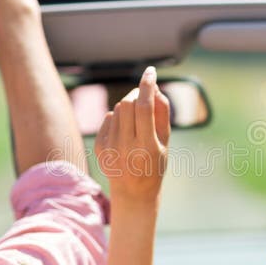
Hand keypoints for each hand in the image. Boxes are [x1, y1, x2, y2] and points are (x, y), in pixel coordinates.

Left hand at [95, 67, 170, 201]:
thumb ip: (162, 112)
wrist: (133, 193)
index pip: (144, 107)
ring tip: (137, 124)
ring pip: (117, 110)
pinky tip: (125, 134)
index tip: (151, 71)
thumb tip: (153, 87)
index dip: (147, 85)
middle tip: (144, 98)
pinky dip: (118, 119)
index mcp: (146, 145)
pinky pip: (108, 119)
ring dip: (128, 108)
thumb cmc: (155, 163)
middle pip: (127, 103)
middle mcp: (126, 146)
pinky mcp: (100, 148)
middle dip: (137, 95)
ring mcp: (110, 147)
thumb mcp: (165, 141)